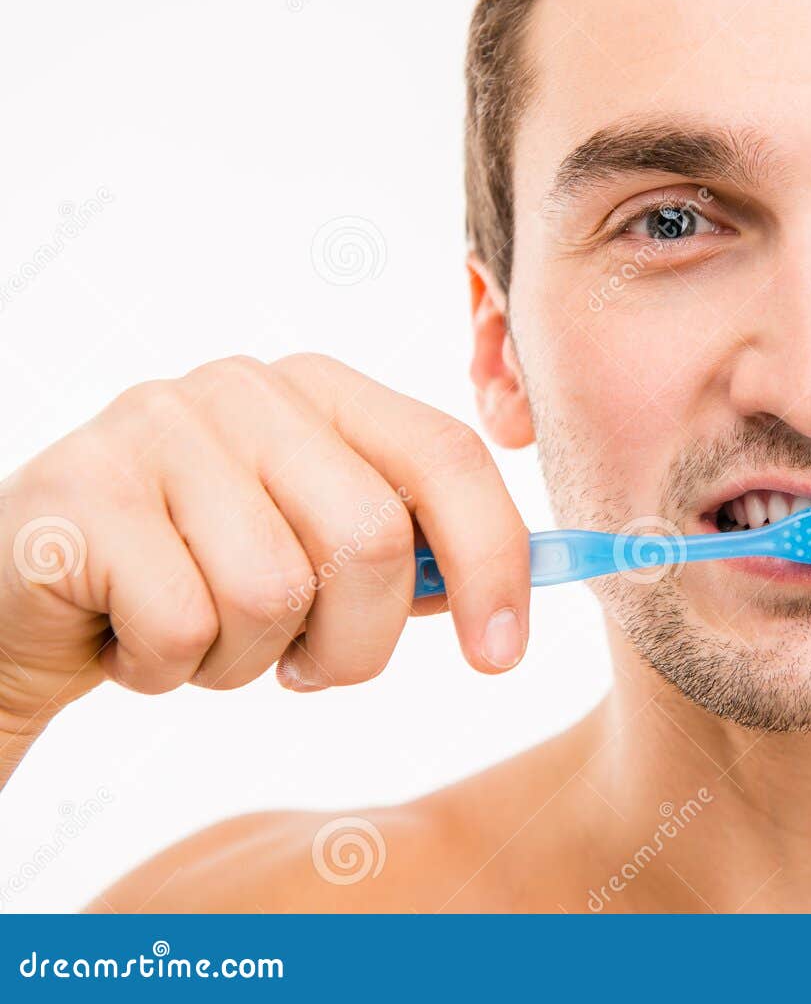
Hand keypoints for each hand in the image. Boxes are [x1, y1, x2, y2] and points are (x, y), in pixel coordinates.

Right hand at [0, 354, 529, 742]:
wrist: (31, 597)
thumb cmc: (196, 576)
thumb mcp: (314, 552)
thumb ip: (409, 556)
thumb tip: (515, 592)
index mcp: (323, 390)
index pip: (447, 456)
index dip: (495, 560)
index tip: (502, 654)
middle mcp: (246, 388)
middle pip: (374, 540)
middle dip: (357, 643)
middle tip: (307, 667)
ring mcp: (156, 427)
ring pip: (276, 594)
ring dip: (248, 660)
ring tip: (203, 636)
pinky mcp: (80, 493)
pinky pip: (182, 628)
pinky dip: (168, 670)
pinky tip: (130, 639)